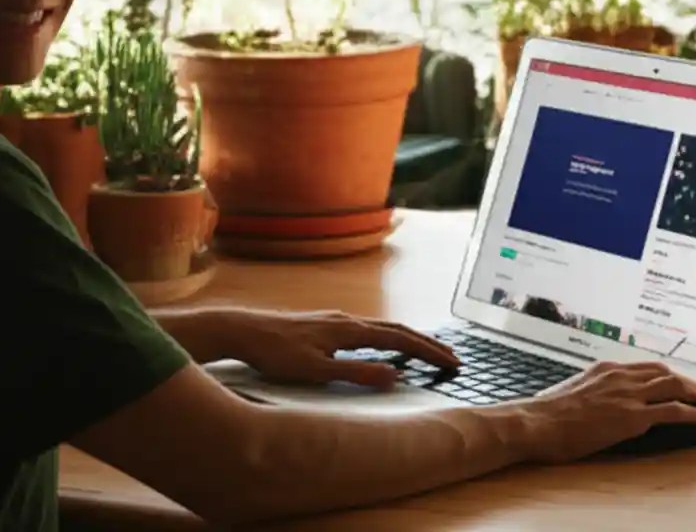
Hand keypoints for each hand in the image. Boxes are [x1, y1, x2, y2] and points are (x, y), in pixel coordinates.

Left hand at [235, 310, 459, 387]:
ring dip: (409, 339)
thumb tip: (396, 375)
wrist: (242, 330)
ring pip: (383, 328)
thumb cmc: (275, 353)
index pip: (400, 340)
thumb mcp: (316, 370)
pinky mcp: (326, 325)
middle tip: (452, 357)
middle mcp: (347, 321)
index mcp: (349, 331)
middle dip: (427, 343)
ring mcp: (336, 321)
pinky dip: (389, 338)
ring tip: (427, 351)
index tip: (452, 362)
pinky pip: (368, 330)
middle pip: (397, 330)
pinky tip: (384, 348)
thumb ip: (357, 373)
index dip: (428, 351)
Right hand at [517, 361, 695, 462]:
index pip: (648, 367)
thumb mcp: (573, 392)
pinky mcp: (632, 416)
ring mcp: (628, 394)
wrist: (536, 422)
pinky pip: (674, 411)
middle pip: (668, 373)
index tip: (684, 383)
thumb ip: (593, 392)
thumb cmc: (546, 414)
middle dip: (694, 382)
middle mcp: (621, 375)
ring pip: (677, 386)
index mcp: (607, 369)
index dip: (671, 375)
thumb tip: (601, 402)